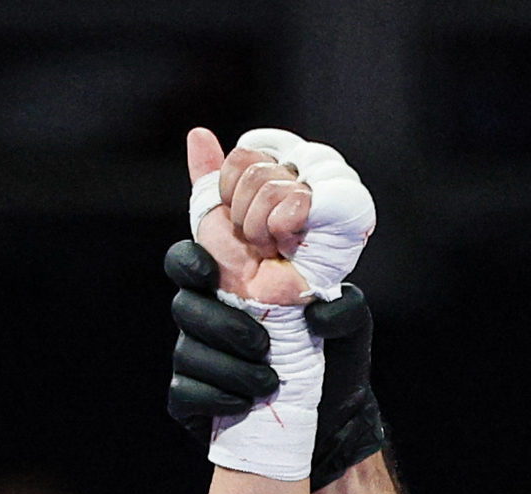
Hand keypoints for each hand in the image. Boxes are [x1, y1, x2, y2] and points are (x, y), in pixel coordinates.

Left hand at [188, 127, 310, 305]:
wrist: (256, 315)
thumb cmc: (238, 276)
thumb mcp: (215, 222)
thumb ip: (209, 179)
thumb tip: (198, 134)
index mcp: (274, 176)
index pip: (244, 155)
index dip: (229, 193)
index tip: (237, 224)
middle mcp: (300, 178)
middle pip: (255, 169)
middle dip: (242, 217)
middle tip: (257, 244)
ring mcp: (321, 194)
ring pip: (271, 184)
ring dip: (259, 227)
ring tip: (271, 251)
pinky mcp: (339, 213)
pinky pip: (296, 199)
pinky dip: (282, 227)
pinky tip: (288, 247)